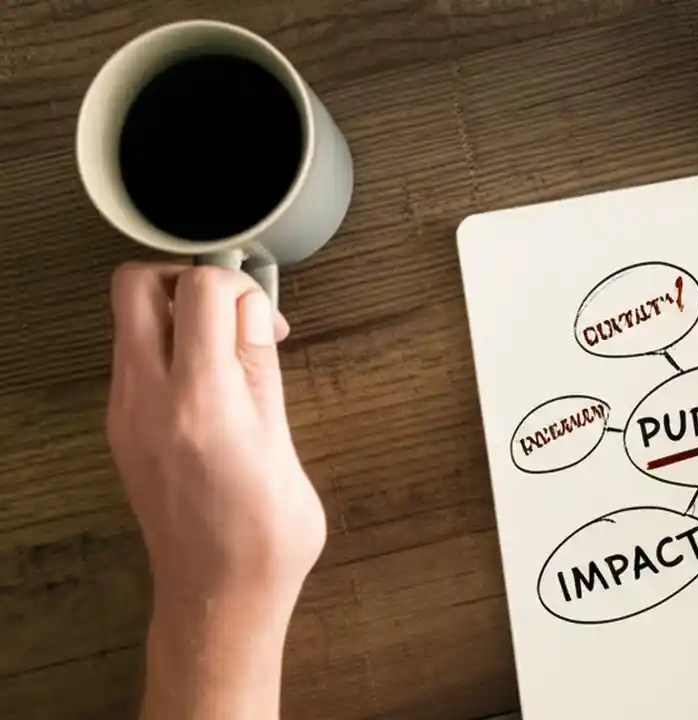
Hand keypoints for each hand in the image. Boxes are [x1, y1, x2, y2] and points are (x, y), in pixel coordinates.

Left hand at [107, 263, 324, 627]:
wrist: (218, 594)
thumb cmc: (264, 534)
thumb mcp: (280, 442)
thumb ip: (260, 367)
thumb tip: (252, 309)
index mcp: (200, 401)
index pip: (200, 291)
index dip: (241, 287)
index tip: (267, 318)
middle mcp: (147, 400)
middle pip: (135, 286)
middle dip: (186, 279)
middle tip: (231, 309)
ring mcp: (125, 414)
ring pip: (129, 321)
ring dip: (176, 314)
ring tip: (230, 351)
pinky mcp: (122, 430)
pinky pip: (132, 359)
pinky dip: (168, 347)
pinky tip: (213, 384)